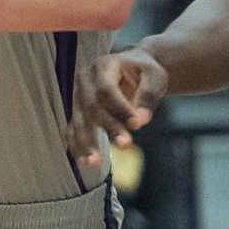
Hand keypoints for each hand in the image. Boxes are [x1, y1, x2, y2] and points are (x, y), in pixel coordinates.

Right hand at [65, 46, 166, 167]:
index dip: (120, 108)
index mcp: (104, 65)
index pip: (107, 89)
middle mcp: (85, 80)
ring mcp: (79, 97)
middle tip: (126, 144)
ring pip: (79, 121)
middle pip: (92, 106)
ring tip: (96, 163)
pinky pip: (73, 131)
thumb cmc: (144, 72)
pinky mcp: (78, 113)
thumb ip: (149, 95)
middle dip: (108, 127)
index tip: (137, 124)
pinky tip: (85, 163)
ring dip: (86, 143)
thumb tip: (142, 119)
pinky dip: (77, 147)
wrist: (133, 69)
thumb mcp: (154, 76)